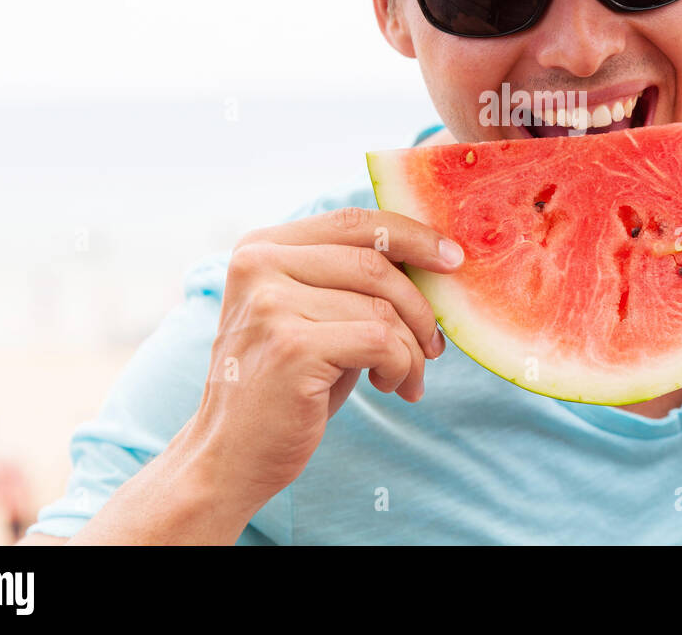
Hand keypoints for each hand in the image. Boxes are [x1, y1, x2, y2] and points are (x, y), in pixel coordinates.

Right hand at [182, 207, 463, 518]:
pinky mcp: (291, 345)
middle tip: (435, 344)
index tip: (452, 258)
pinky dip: (401, 366)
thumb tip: (432, 256)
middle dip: (420, 306)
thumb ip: (350, 279)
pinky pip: (380, 340)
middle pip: (375, 262)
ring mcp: (271, 303)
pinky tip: (391, 386)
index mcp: (261, 247)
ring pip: (382, 306)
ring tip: (407, 377)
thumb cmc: (285, 386)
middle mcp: (259, 265)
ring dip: (412, 348)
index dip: (411, 235)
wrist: (229, 458)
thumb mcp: (312, 316)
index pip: (354, 222)